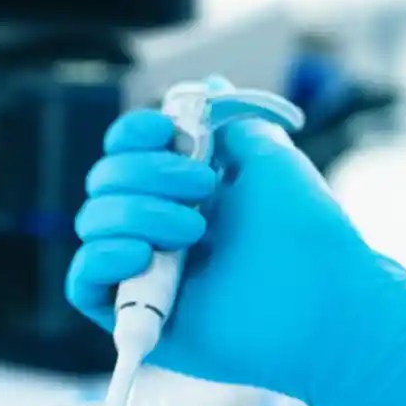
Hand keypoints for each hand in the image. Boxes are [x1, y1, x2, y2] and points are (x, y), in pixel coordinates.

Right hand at [67, 104, 405, 405]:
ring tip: (194, 233)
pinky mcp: (133, 318)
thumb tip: (207, 87)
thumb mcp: (272, 161)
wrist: (325, 309)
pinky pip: (81, 282)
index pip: (126, 151)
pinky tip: (141, 256)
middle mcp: (157, 228)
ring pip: (92, 224)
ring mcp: (142, 273)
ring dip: (135, 213)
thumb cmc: (310, 239)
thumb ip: (230, 124)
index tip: (166, 130)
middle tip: (204, 190)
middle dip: (145, 174)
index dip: (133, 134)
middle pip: (103, 182)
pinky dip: (101, 258)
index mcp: (184, 191)